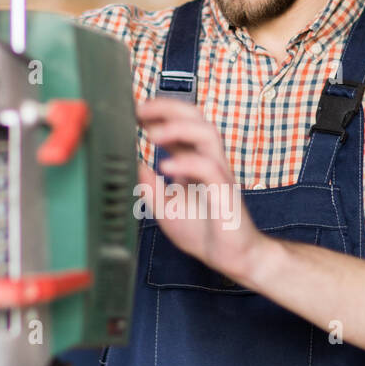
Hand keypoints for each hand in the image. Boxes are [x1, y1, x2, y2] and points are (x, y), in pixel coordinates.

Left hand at [135, 96, 264, 281]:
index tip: (134, 112)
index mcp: (195, 162)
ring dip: (179, 128)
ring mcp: (219, 174)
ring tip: (153, 132)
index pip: (180, 126)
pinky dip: (187, 163)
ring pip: (208, 134)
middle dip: (168, 108)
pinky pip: (210, 169)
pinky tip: (166, 165)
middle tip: (141, 109)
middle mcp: (209, 161)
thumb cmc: (203, 231)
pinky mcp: (225, 192)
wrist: (231, 257)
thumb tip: (133, 164)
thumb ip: (149, 185)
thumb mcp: (165, 207)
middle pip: (196, 119)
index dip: (159, 115)